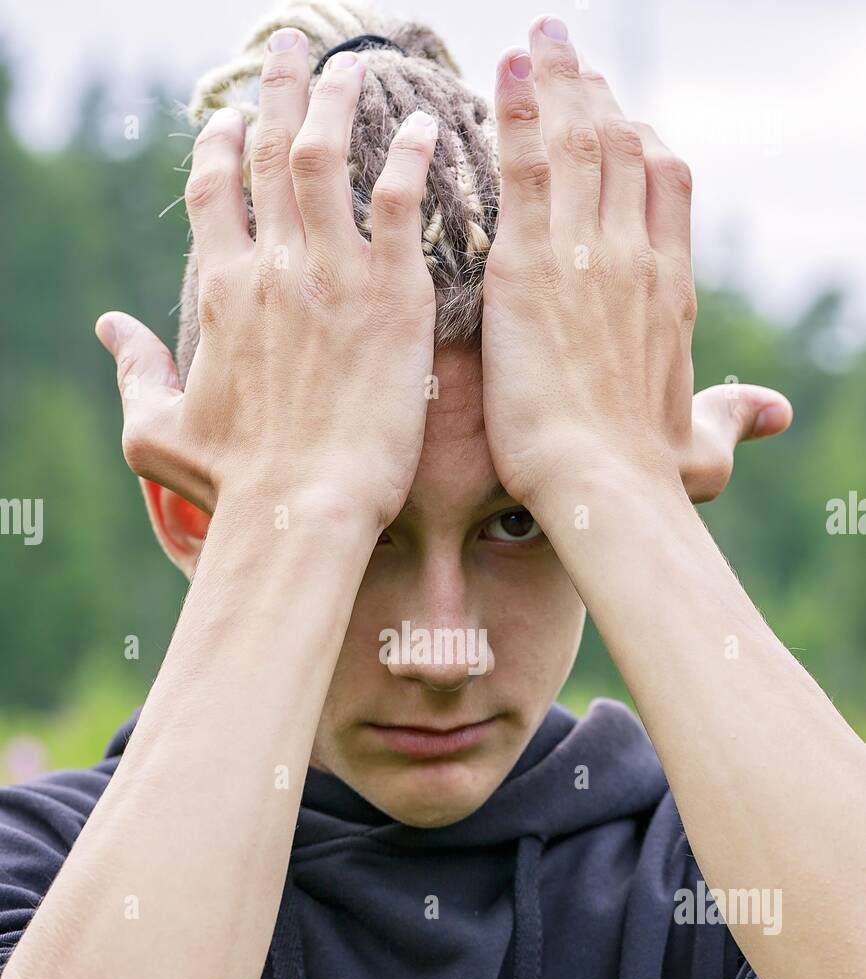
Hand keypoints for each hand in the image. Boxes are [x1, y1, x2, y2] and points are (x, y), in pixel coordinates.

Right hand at [95, 29, 438, 533]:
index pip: (214, 190)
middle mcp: (271, 265)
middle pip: (268, 151)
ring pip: (327, 154)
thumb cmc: (234, 482)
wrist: (303, 506)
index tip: (233, 118)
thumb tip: (110, 329)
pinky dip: (410, 156)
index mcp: (220, 289)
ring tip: (349, 65)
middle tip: (292, 47)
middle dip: (277, 89)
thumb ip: (136, 374)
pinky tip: (424, 125)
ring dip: (336, 99)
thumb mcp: (156, 433)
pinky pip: (401, 200)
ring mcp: (333, 272)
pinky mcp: (394, 293)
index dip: (221, 144)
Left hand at [481, 16, 791, 512]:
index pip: (667, 187)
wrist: (605, 488)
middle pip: (623, 149)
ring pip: (580, 143)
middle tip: (572, 55)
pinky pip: (525, 168)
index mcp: (671, 290)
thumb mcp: (703, 449)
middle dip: (598, 95)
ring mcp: (585, 255)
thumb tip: (774, 414)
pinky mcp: (528, 268)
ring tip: (540, 36)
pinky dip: (517, 111)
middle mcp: (636, 258)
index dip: (645, 142)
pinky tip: (506, 67)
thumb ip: (733, 418)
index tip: (623, 118)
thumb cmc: (649, 479)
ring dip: (560, 82)